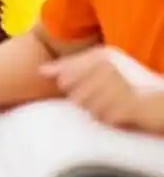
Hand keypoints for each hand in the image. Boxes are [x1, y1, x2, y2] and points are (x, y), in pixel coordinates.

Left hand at [40, 47, 163, 131]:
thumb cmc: (135, 86)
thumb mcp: (108, 68)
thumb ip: (73, 67)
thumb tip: (41, 71)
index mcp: (103, 55)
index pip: (66, 72)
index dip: (67, 84)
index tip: (88, 91)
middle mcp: (107, 66)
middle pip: (73, 93)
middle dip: (87, 100)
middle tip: (111, 99)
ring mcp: (116, 84)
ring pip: (87, 107)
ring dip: (101, 111)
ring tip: (119, 105)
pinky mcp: (125, 103)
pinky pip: (103, 118)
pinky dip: (113, 120)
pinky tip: (126, 114)